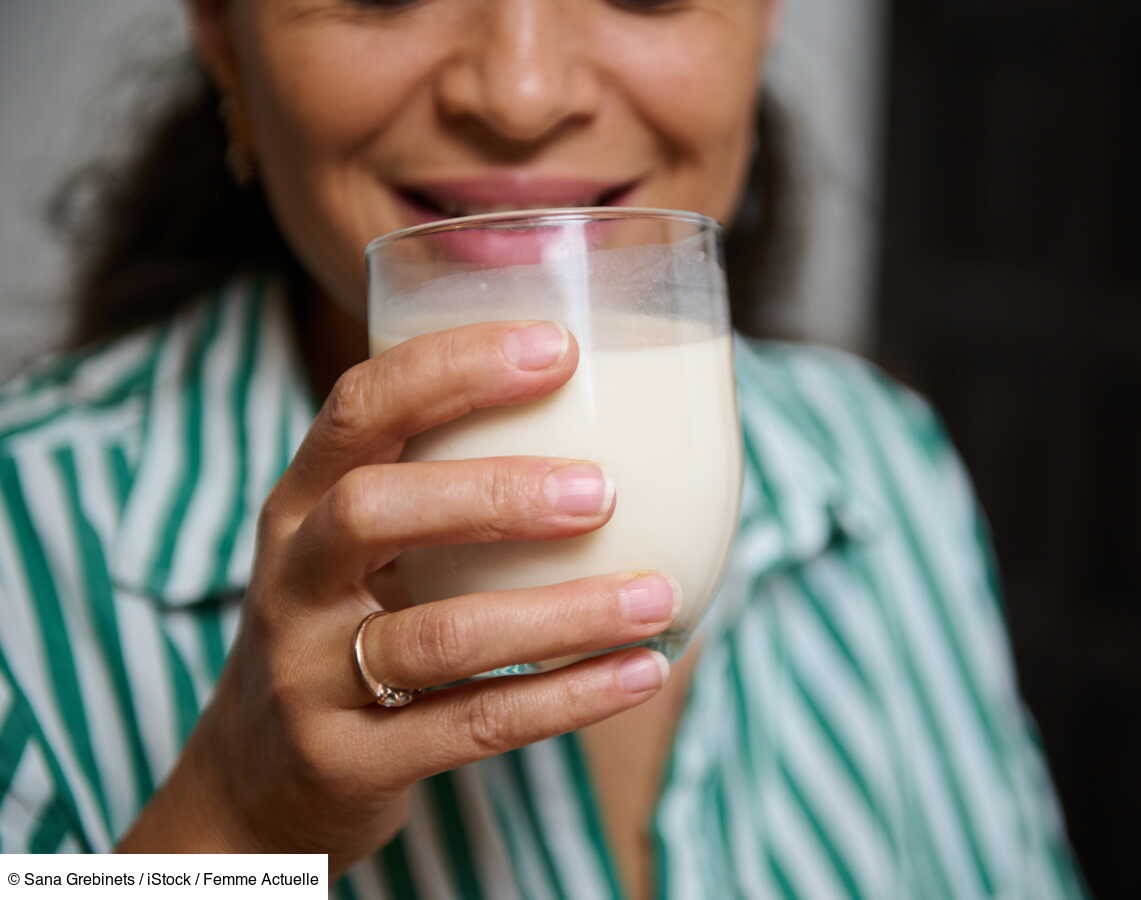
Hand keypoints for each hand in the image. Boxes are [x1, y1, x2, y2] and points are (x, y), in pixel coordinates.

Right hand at [117, 321, 677, 872]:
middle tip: (605, 489)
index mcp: (300, 504)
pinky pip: (474, 725)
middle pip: (374, 510)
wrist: (256, 779)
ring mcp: (310, 677)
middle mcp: (292, 580)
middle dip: (495, 493)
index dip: (454, 368)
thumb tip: (611, 435)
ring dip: (564, 613)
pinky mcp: (349, 761)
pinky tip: (643, 672)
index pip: (361, 408)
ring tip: (657, 595)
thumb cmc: (343, 630)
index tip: (558, 349)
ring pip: (442, 635)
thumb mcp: (356, 551)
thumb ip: (437, 493)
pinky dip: (570, 697)